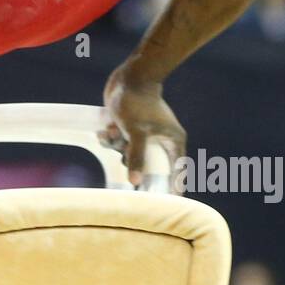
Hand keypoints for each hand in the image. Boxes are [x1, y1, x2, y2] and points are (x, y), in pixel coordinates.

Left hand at [99, 61, 185, 186]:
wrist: (126, 78)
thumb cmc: (137, 102)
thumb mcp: (136, 132)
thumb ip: (137, 157)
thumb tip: (135, 181)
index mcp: (173, 142)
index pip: (176, 173)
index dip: (170, 189)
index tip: (162, 206)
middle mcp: (160, 141)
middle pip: (147, 167)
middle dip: (131, 163)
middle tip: (124, 159)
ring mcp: (144, 135)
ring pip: (129, 155)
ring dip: (117, 147)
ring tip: (113, 131)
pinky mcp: (129, 129)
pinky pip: (119, 144)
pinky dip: (111, 138)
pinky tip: (107, 128)